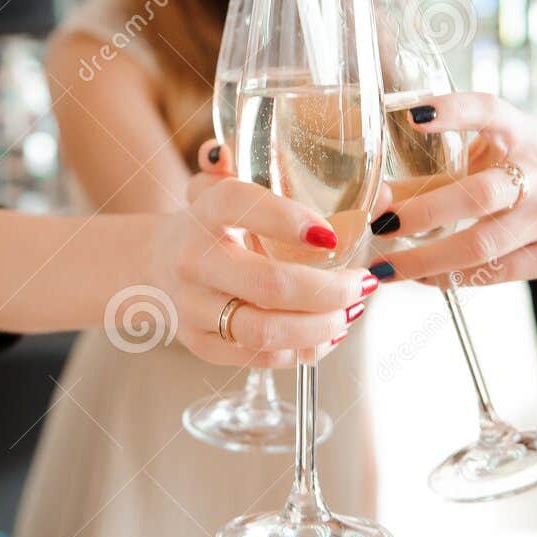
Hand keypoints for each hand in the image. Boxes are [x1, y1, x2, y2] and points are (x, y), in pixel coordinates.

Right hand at [146, 143, 376, 367]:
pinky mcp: (199, 343)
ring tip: (350, 312)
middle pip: (269, 284)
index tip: (331, 235)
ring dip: (320, 327)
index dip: (288, 219)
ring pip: (265, 331)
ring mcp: (193, 306)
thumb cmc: (214, 223)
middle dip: (329, 290)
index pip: (238, 204)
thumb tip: (382, 196)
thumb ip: (289, 178)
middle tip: (362, 283)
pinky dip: (302, 350)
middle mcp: (194, 259)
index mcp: (204, 210)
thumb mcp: (236, 187)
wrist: (155, 262)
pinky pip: (259, 358)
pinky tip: (327, 333)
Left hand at [376, 93, 536, 288]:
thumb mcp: (478, 165)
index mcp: (520, 132)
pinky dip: (451, 277)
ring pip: (485, 242)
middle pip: (481, 193)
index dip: (455, 111)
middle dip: (425, 211)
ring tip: (387, 266)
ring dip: (428, 258)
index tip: (413, 116)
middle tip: (381, 224)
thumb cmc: (509, 182)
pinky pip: (497, 272)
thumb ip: (429, 176)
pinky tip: (421, 278)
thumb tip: (374, 200)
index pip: (490, 111)